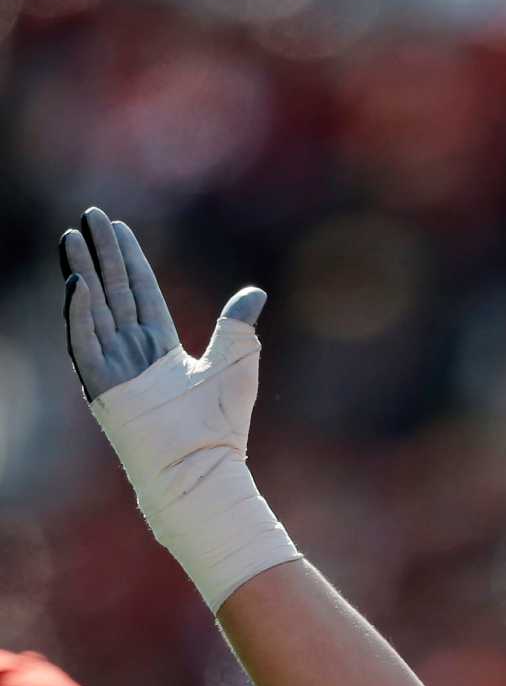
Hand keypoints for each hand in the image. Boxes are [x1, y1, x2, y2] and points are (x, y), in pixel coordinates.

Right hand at [59, 206, 295, 611]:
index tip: (118, 227)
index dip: (130, 260)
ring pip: (93, 310)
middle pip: (114, 293)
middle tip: (89, 215)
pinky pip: (84, 345)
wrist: (204, 470)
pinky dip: (80, 314)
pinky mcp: (101, 389)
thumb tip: (255, 291)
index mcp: (163, 351)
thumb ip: (238, 325)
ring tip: (70, 236)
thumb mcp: (235, 363)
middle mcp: (134, 357)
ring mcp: (114, 372)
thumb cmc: (221, 428)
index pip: (141, 293)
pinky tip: (78, 284)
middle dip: (100, 254)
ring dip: (82, 273)